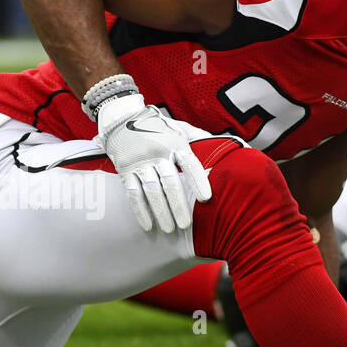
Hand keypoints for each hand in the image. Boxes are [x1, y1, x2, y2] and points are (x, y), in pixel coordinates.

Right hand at [96, 92, 212, 232]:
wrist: (122, 117)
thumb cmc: (157, 128)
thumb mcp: (177, 128)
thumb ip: (197, 137)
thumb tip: (224, 144)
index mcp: (176, 143)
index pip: (190, 164)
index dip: (199, 182)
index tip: (206, 199)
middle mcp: (158, 152)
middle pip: (171, 182)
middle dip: (179, 205)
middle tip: (186, 225)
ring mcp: (141, 161)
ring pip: (152, 190)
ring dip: (161, 211)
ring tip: (170, 229)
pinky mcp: (125, 169)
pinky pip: (133, 193)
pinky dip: (140, 211)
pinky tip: (148, 225)